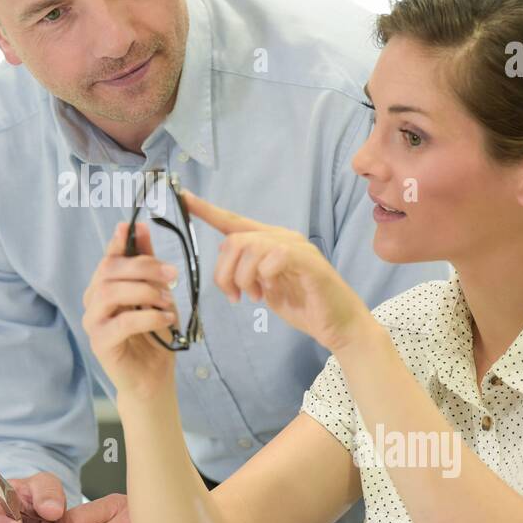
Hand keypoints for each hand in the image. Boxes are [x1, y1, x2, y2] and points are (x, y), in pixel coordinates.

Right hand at [81, 221, 179, 396]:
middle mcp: (92, 301)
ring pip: (110, 293)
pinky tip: (166, 319)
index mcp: (104, 286)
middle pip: (109, 271)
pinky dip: (148, 316)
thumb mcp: (156, 293)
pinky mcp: (100, 343)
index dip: (120, 241)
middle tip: (171, 273)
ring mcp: (93, 322)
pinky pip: (122, 322)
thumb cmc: (154, 335)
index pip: (108, 257)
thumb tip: (141, 227)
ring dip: (145, 291)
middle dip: (142, 266)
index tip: (137, 226)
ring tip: (168, 301)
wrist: (153, 377)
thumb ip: (147, 264)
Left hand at [183, 190, 371, 352]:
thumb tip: (224, 259)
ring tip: (253, 297)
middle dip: (223, 272)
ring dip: (242, 278)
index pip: (234, 221)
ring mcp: (297, 247)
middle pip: (234, 239)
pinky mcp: (308, 261)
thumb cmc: (304, 305)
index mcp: (270, 242)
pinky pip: (273, 257)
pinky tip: (268, 293)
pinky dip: (263, 277)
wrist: (339, 325)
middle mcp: (282, 238)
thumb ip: (246, 271)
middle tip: (233, 296)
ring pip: (249, 247)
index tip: (184, 197)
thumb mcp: (265, 287)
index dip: (207, 210)